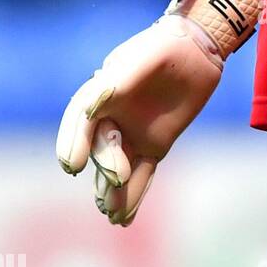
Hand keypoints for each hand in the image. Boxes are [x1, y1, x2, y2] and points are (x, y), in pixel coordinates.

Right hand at [56, 0, 262, 225]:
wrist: (196, 49)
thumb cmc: (163, 47)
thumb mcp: (141, 58)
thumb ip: (118, 81)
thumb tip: (91, 106)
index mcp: (102, 92)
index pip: (80, 121)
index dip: (72, 142)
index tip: (70, 164)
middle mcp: (112, 117)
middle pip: (100, 146)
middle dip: (105, 162)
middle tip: (117, 173)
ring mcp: (131, 134)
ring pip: (117, 167)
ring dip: (112, 190)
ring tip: (110, 211)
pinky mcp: (154, 146)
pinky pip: (142, 174)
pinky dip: (134, 196)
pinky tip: (124, 218)